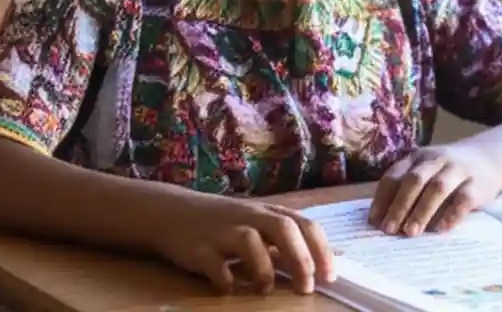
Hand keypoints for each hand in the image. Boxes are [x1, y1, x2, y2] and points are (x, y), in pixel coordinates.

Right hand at [153, 193, 334, 295]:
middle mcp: (249, 218)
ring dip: (263, 268)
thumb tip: (316, 265)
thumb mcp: (256, 224)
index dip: (321, 250)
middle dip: (300, 258)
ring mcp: (224, 232)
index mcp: (268, 213)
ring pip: (250, 241)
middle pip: (283, 228)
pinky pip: (214, 264)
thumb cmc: (223, 222)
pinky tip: (229, 289)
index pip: (305, 224)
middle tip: (306, 287)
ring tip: (266, 288)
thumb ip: (282, 240)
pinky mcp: (199, 248)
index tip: (330, 276)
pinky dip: (225, 280)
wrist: (172, 212)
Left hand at [369, 144, 501, 236]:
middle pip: (413, 181)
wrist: (490, 158)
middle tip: (389, 229)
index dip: (382, 199)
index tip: (374, 221)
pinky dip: (451, 214)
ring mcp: (457, 170)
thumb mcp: (426, 171)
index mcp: (416, 158)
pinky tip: (442, 229)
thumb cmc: (447, 172)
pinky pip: (463, 198)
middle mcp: (435, 160)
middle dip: (399, 206)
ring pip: (437, 188)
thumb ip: (407, 189)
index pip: (394, 176)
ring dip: (421, 211)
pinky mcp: (477, 184)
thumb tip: (383, 221)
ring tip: (410, 233)